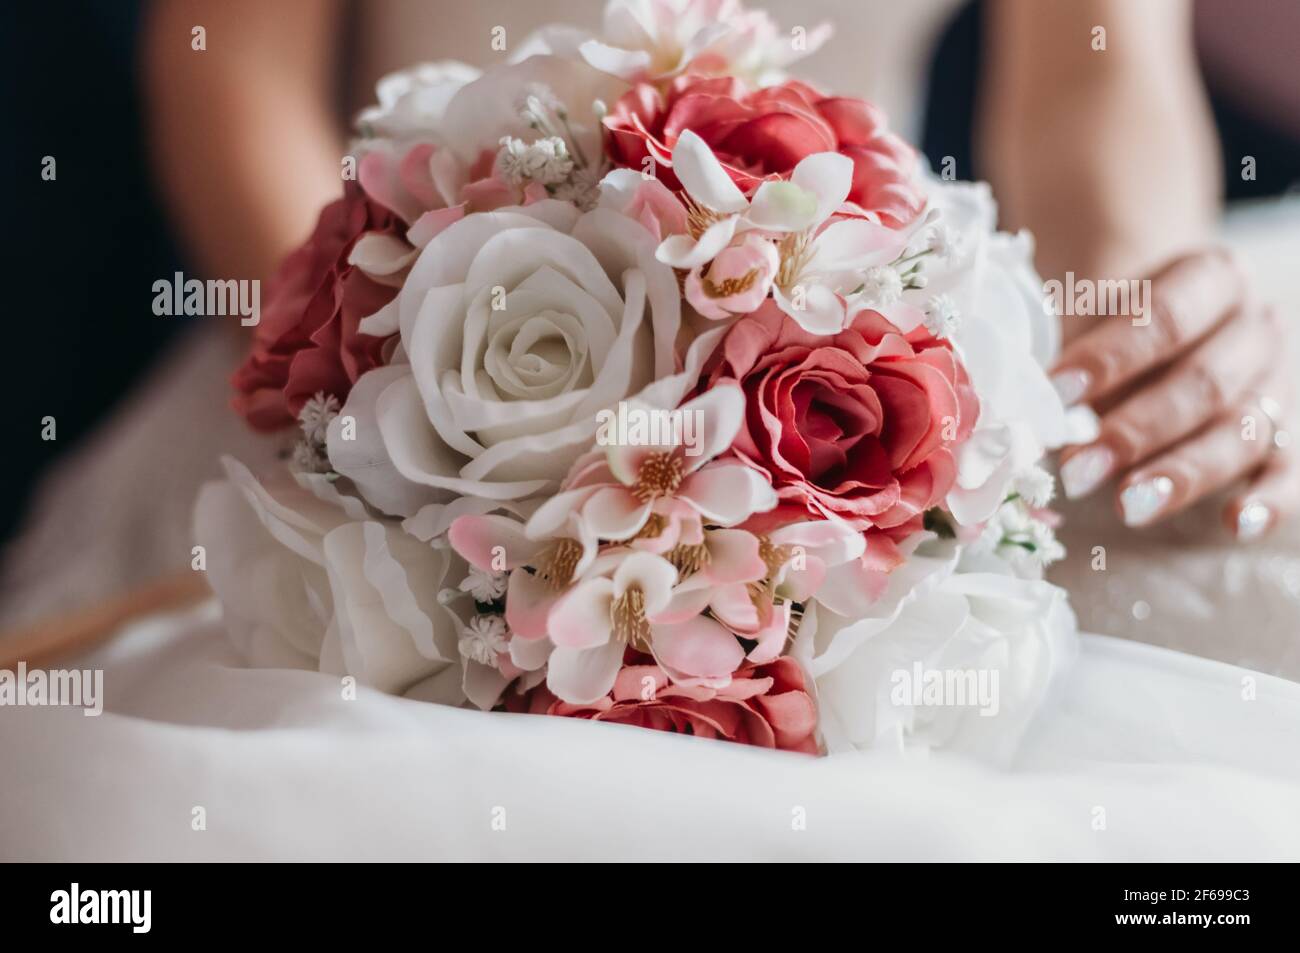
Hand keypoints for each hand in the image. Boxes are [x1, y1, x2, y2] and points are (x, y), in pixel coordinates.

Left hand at [1051, 249, 1294, 539]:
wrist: (1164, 317)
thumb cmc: (1116, 320)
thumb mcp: (1091, 314)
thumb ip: (1072, 356)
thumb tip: (1031, 412)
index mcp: (1211, 277)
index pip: (1165, 315)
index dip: (1110, 357)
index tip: (1057, 394)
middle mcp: (1255, 327)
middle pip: (1204, 382)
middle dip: (1136, 432)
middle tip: (1077, 471)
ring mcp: (1278, 381)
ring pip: (1243, 431)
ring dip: (1183, 473)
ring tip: (1128, 506)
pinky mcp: (1288, 433)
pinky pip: (1290, 470)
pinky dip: (1269, 501)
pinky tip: (1235, 525)